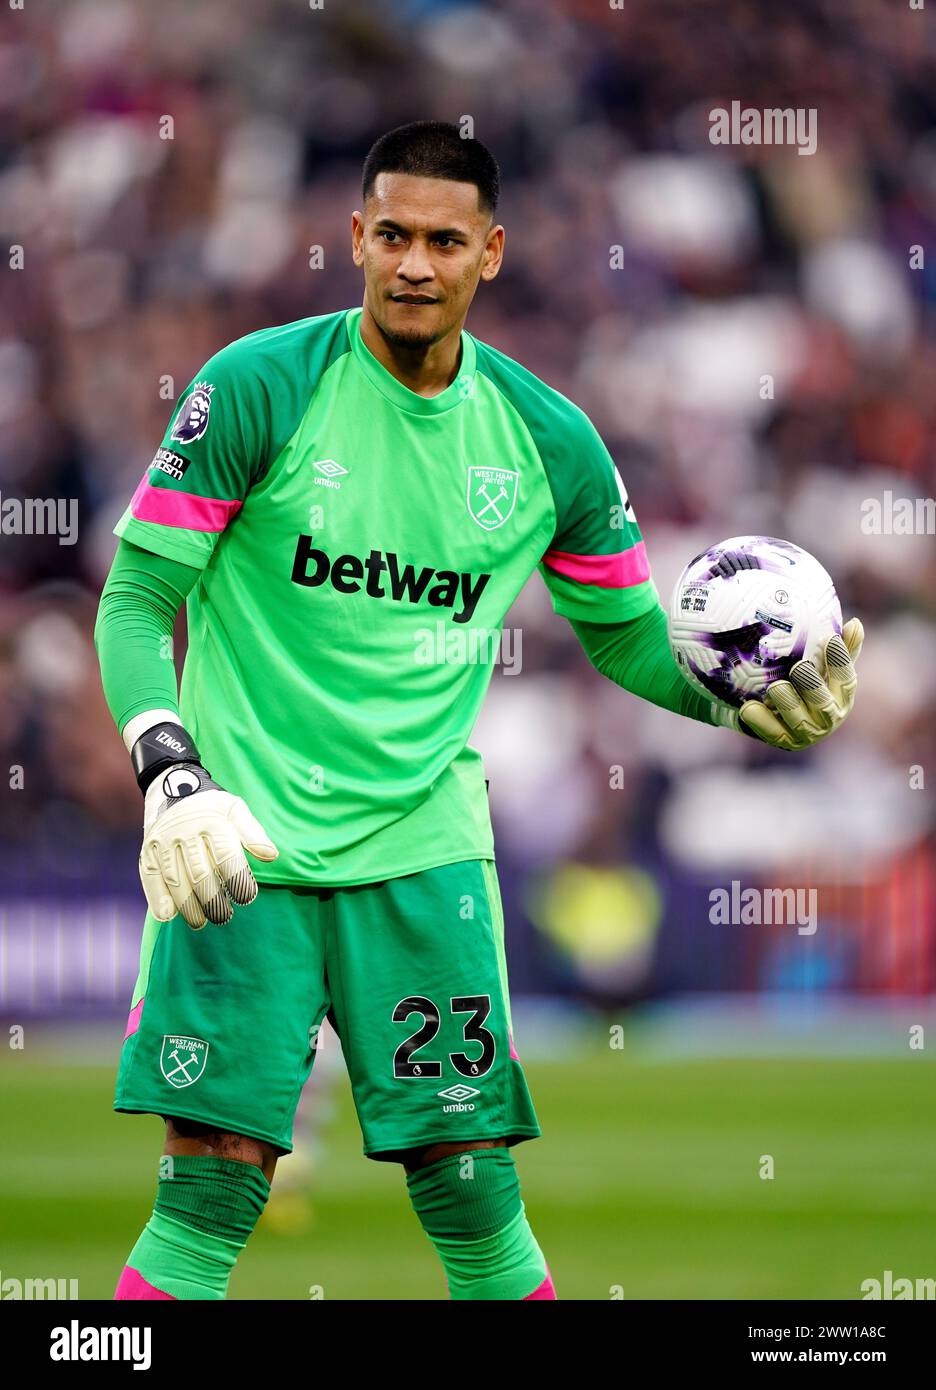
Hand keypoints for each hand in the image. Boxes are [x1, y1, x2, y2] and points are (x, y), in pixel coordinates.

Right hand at [140, 763, 278, 927]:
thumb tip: (271, 855)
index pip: (227, 855)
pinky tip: (168, 915)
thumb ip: (253, 833)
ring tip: (200, 922)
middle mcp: (185, 832)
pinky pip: (150, 877)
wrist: (173, 787)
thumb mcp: (235, 809)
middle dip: (213, 899)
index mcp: (212, 822)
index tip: (247, 897)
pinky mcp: (148, 851)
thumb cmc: (212, 807)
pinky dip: (157, 898)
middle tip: (224, 917)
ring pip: (176, 879)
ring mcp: (164, 842)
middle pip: (200, 872)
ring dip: (187, 905)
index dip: (238, 879)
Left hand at [738, 618, 863, 750]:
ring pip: (800, 722)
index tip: (829, 638)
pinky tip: (748, 707)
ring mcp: (808, 733)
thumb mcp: (825, 666)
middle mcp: (829, 718)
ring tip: (776, 687)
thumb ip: (841, 648)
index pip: (846, 679)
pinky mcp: (785, 742)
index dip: (840, 660)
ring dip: (788, 704)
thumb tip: (855, 623)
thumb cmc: (810, 683)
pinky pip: (772, 734)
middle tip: (798, 667)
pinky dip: (761, 721)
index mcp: (842, 697)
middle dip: (812, 686)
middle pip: (823, 704)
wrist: (781, 714)